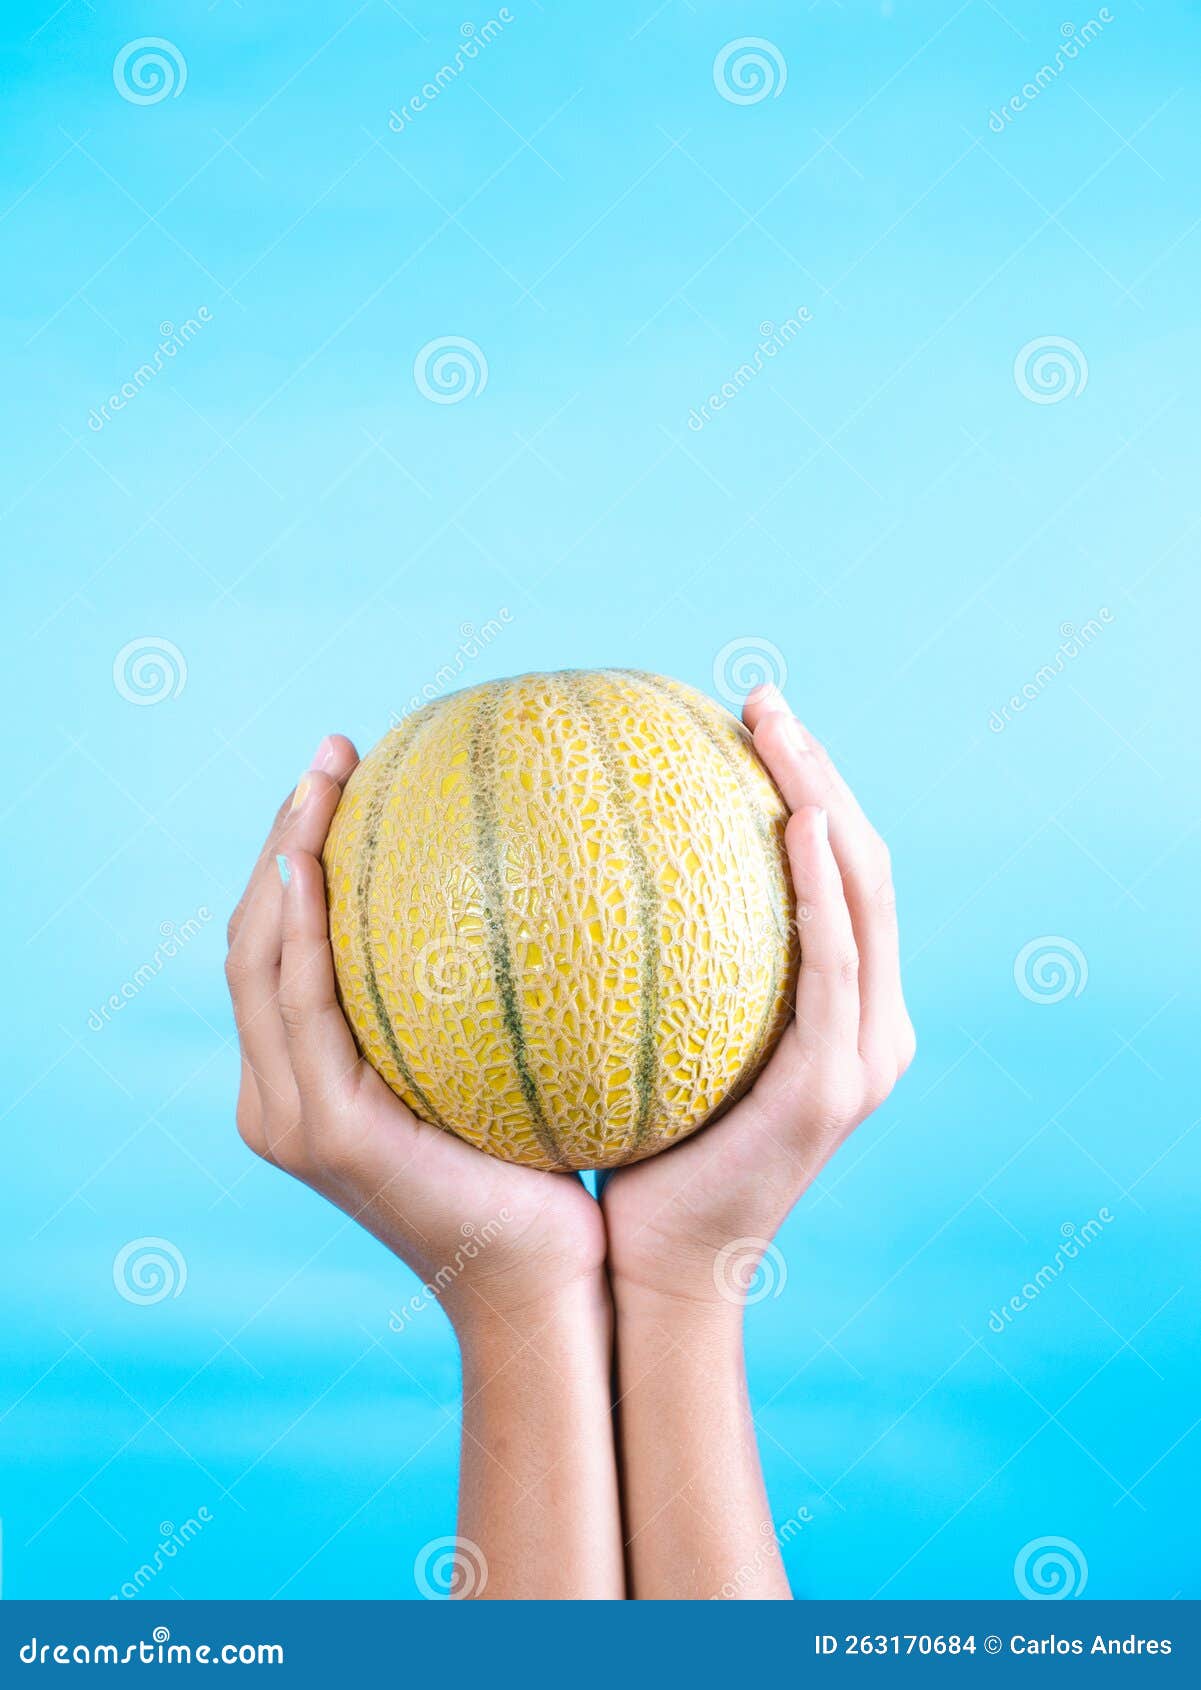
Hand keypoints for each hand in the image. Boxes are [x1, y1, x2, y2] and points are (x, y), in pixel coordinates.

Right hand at [224, 735, 606, 1334]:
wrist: (550, 1290)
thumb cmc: (550, 1185)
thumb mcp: (518, 1070)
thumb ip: (490, 997)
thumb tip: (543, 888)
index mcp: (316, 1083)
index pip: (285, 951)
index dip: (298, 859)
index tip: (344, 774)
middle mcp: (284, 1095)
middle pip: (254, 941)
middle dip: (282, 839)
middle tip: (331, 752)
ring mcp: (295, 1116)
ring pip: (258, 961)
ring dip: (281, 860)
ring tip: (324, 776)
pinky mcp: (326, 1133)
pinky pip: (303, 1006)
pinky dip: (305, 931)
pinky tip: (332, 860)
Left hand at [601, 684, 915, 1311]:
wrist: (638, 1274)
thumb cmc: (613, 1161)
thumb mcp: (613, 1043)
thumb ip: (618, 963)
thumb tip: (540, 864)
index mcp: (825, 1015)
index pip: (829, 877)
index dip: (804, 788)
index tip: (746, 719)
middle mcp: (864, 1026)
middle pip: (861, 864)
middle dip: (820, 769)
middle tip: (761, 697)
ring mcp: (862, 1056)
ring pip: (865, 893)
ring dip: (829, 797)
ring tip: (775, 725)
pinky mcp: (835, 1086)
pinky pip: (835, 963)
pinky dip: (821, 886)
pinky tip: (788, 817)